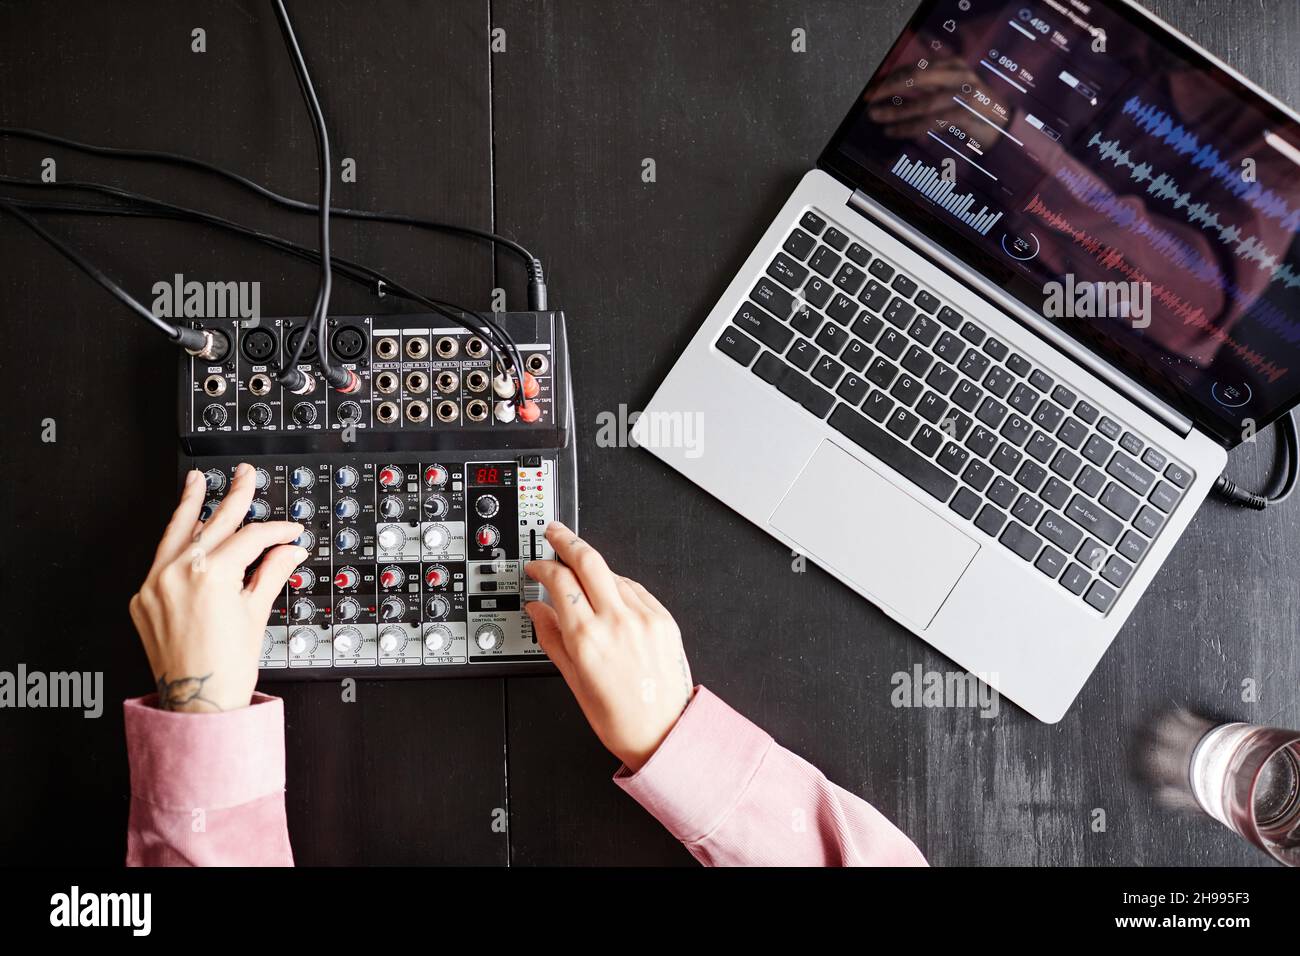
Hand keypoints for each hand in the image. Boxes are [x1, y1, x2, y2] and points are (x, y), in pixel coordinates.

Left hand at [129, 463, 306, 711]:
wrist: (196, 700)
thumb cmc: (226, 666)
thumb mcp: (256, 613)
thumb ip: (271, 573)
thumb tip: (289, 552)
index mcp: (211, 575)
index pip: (250, 537)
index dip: (275, 531)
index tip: (290, 531)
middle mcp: (178, 573)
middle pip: (213, 523)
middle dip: (234, 496)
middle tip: (245, 475)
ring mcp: (155, 584)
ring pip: (176, 533)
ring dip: (190, 505)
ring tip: (196, 482)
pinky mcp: (143, 597)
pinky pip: (161, 558)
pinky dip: (175, 541)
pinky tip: (184, 529)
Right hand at [524, 522, 693, 771]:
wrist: (666, 732)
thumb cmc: (621, 719)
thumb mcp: (574, 681)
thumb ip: (552, 639)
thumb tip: (537, 611)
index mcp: (588, 639)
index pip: (560, 582)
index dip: (543, 567)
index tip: (537, 567)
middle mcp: (617, 622)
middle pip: (588, 561)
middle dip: (567, 541)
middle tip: (554, 533)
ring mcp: (644, 618)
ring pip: (613, 572)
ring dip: (593, 567)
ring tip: (582, 575)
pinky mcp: (664, 619)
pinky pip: (636, 588)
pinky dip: (618, 585)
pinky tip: (610, 593)